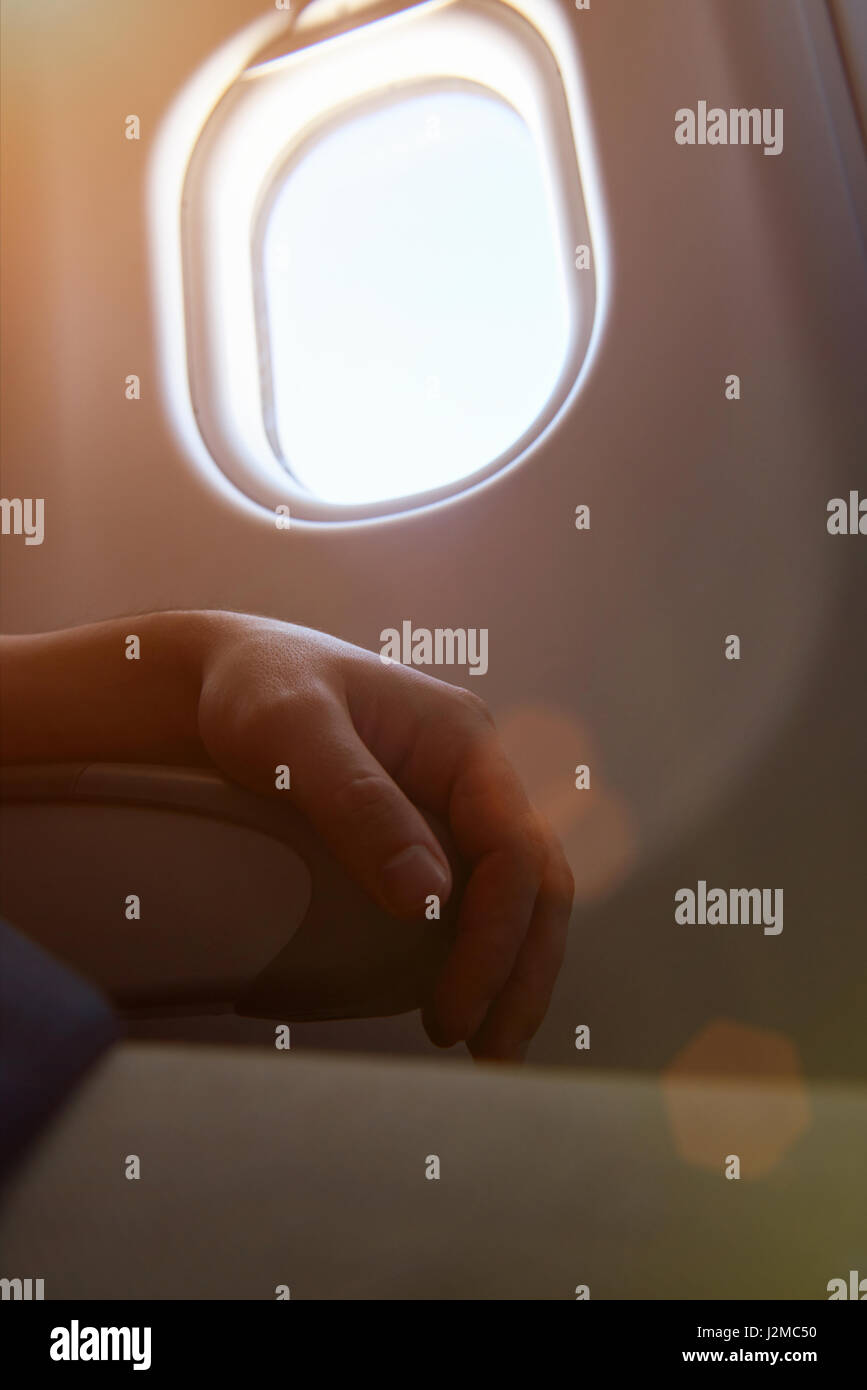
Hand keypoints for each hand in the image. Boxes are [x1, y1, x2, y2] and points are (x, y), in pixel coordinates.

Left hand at [196, 614, 573, 1060]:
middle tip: (491, 1053)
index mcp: (463, 739)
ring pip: (518, 893)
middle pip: (537, 881)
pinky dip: (479, 950)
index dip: (495, 939)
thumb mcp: (292, 733)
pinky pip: (476, 893)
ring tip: (484, 1043)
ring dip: (511, 969)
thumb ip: (358, 806)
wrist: (223, 675)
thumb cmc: (256, 688)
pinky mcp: (427, 827)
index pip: (514, 850)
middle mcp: (474, 772)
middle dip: (524, 970)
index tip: (451, 1010)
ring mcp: (454, 800)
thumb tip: (428, 901)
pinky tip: (455, 995)